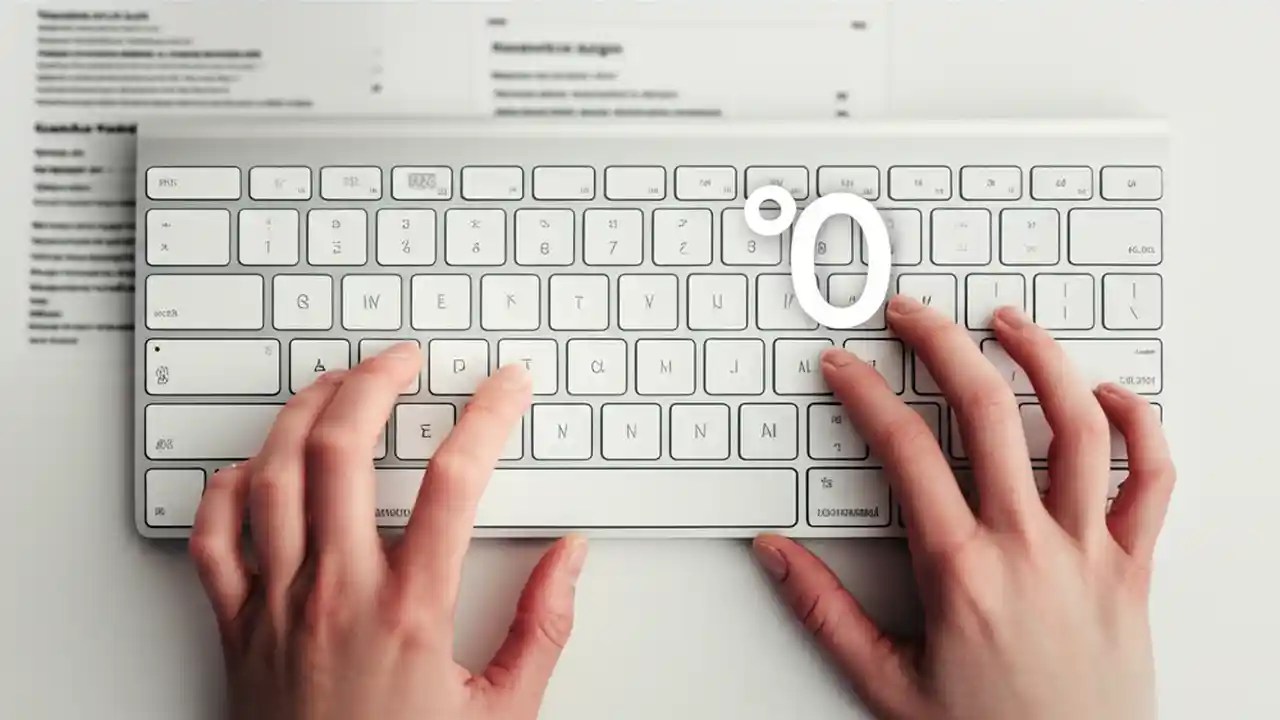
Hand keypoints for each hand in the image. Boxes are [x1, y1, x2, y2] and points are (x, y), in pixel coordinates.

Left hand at [189, 343, 585, 719]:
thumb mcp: (504, 712)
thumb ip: (543, 627)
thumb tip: (570, 557)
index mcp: (412, 609)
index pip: (455, 479)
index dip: (488, 414)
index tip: (507, 386)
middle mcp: (338, 593)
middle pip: (342, 449)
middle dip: (375, 382)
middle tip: (404, 359)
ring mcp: (278, 606)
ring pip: (272, 476)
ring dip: (301, 413)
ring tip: (333, 385)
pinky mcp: (238, 630)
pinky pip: (212, 542)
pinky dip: (224, 492)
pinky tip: (251, 469)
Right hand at [753, 298, 1172, 719]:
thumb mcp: (885, 681)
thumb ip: (824, 611)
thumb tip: (775, 553)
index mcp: (960, 570)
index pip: (901, 450)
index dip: (863, 394)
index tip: (842, 367)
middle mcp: (1028, 545)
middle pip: (984, 412)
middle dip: (940, 345)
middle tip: (911, 314)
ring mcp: (1088, 550)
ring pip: (1076, 427)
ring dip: (1042, 360)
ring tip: (1008, 322)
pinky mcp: (1134, 567)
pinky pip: (1151, 482)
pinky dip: (1138, 427)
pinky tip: (1104, 395)